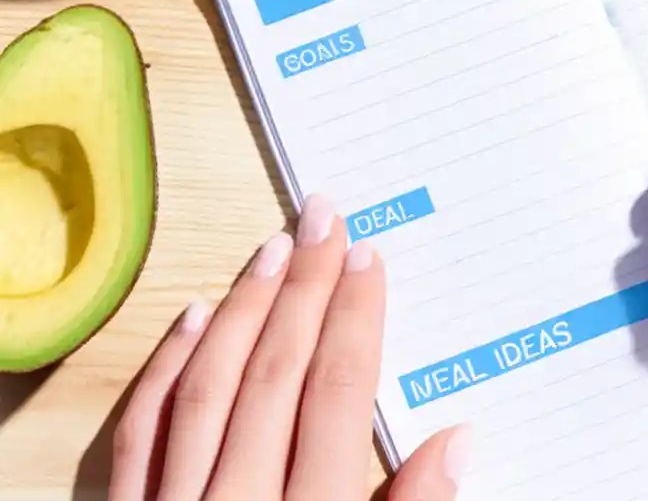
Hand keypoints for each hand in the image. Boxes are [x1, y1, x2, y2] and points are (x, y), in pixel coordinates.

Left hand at [109, 194, 468, 500]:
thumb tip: (459, 439)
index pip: (338, 393)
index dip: (356, 318)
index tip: (366, 259)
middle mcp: (242, 498)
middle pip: (278, 374)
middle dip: (308, 289)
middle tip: (325, 221)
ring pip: (210, 387)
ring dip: (246, 309)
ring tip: (275, 247)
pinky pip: (142, 430)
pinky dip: (168, 368)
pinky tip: (193, 315)